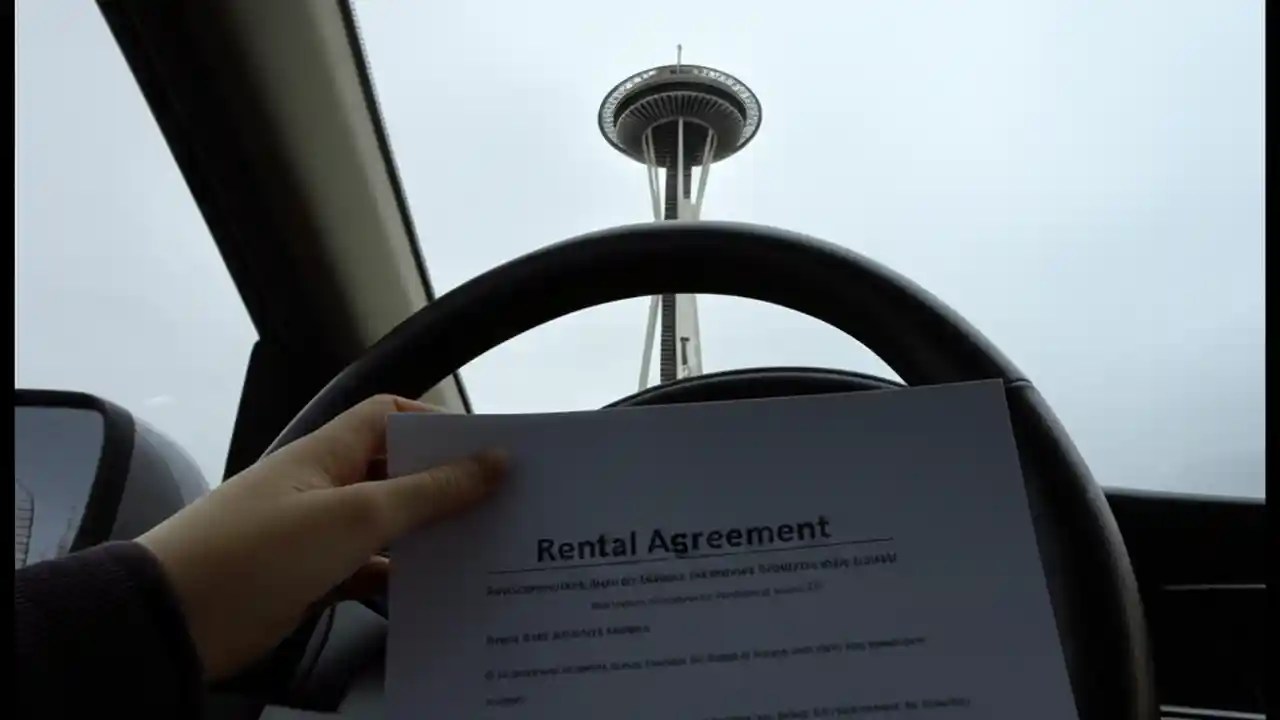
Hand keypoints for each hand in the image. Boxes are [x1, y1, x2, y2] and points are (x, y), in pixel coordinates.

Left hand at [137, 395, 505, 679]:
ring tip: (477, 549)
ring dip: (424, 535)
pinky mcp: (307, 578)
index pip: (389, 416)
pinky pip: (365, 569)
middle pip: (394, 472)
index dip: (436, 425)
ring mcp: (313, 534)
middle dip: (442, 484)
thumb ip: (426, 492)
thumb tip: (492, 460)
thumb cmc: (256, 554)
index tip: (483, 449)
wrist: (174, 621)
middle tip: (496, 503)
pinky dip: (396, 577)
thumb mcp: (354, 518)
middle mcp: (321, 485)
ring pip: (384, 525)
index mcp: (326, 452)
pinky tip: (429, 591)